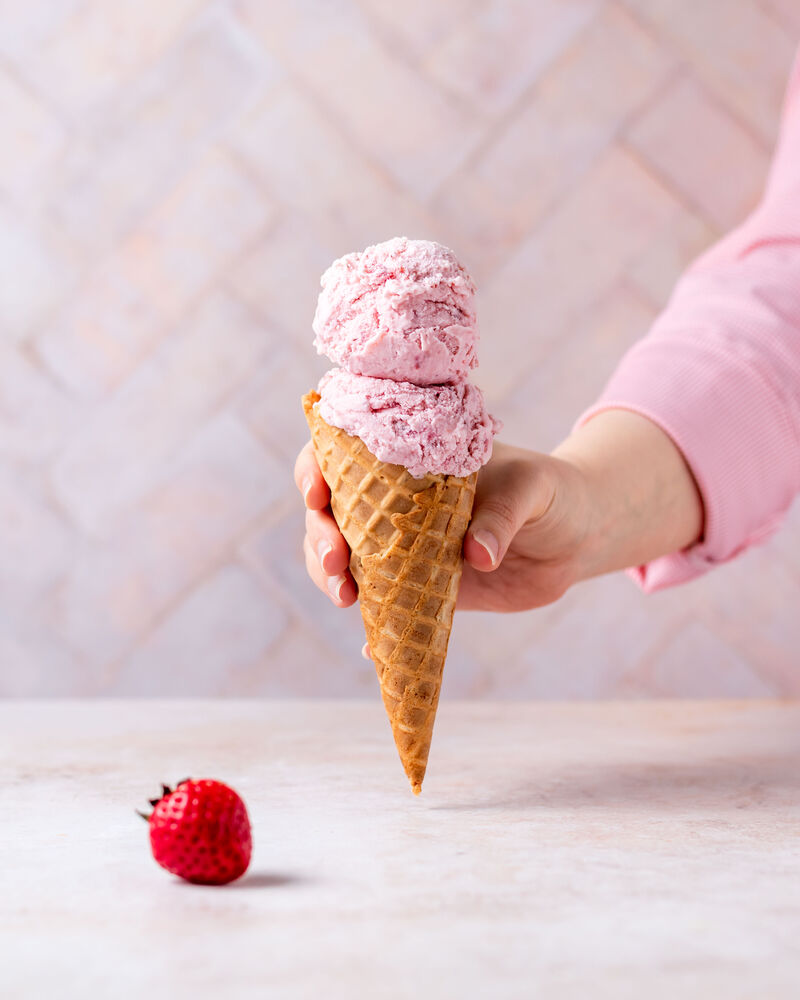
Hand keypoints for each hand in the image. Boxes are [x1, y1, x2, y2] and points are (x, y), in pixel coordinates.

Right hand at [295, 409, 703, 616]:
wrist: (575, 536)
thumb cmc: (550, 492)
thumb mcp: (529, 491)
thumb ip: (501, 516)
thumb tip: (477, 557)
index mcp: (408, 462)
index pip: (343, 456)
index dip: (315, 471)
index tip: (317, 495)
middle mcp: (394, 503)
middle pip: (331, 514)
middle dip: (319, 537)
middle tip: (337, 562)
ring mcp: (402, 548)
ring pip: (346, 561)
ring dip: (332, 579)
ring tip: (346, 598)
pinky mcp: (421, 590)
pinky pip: (384, 608)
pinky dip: (373, 630)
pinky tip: (371, 649)